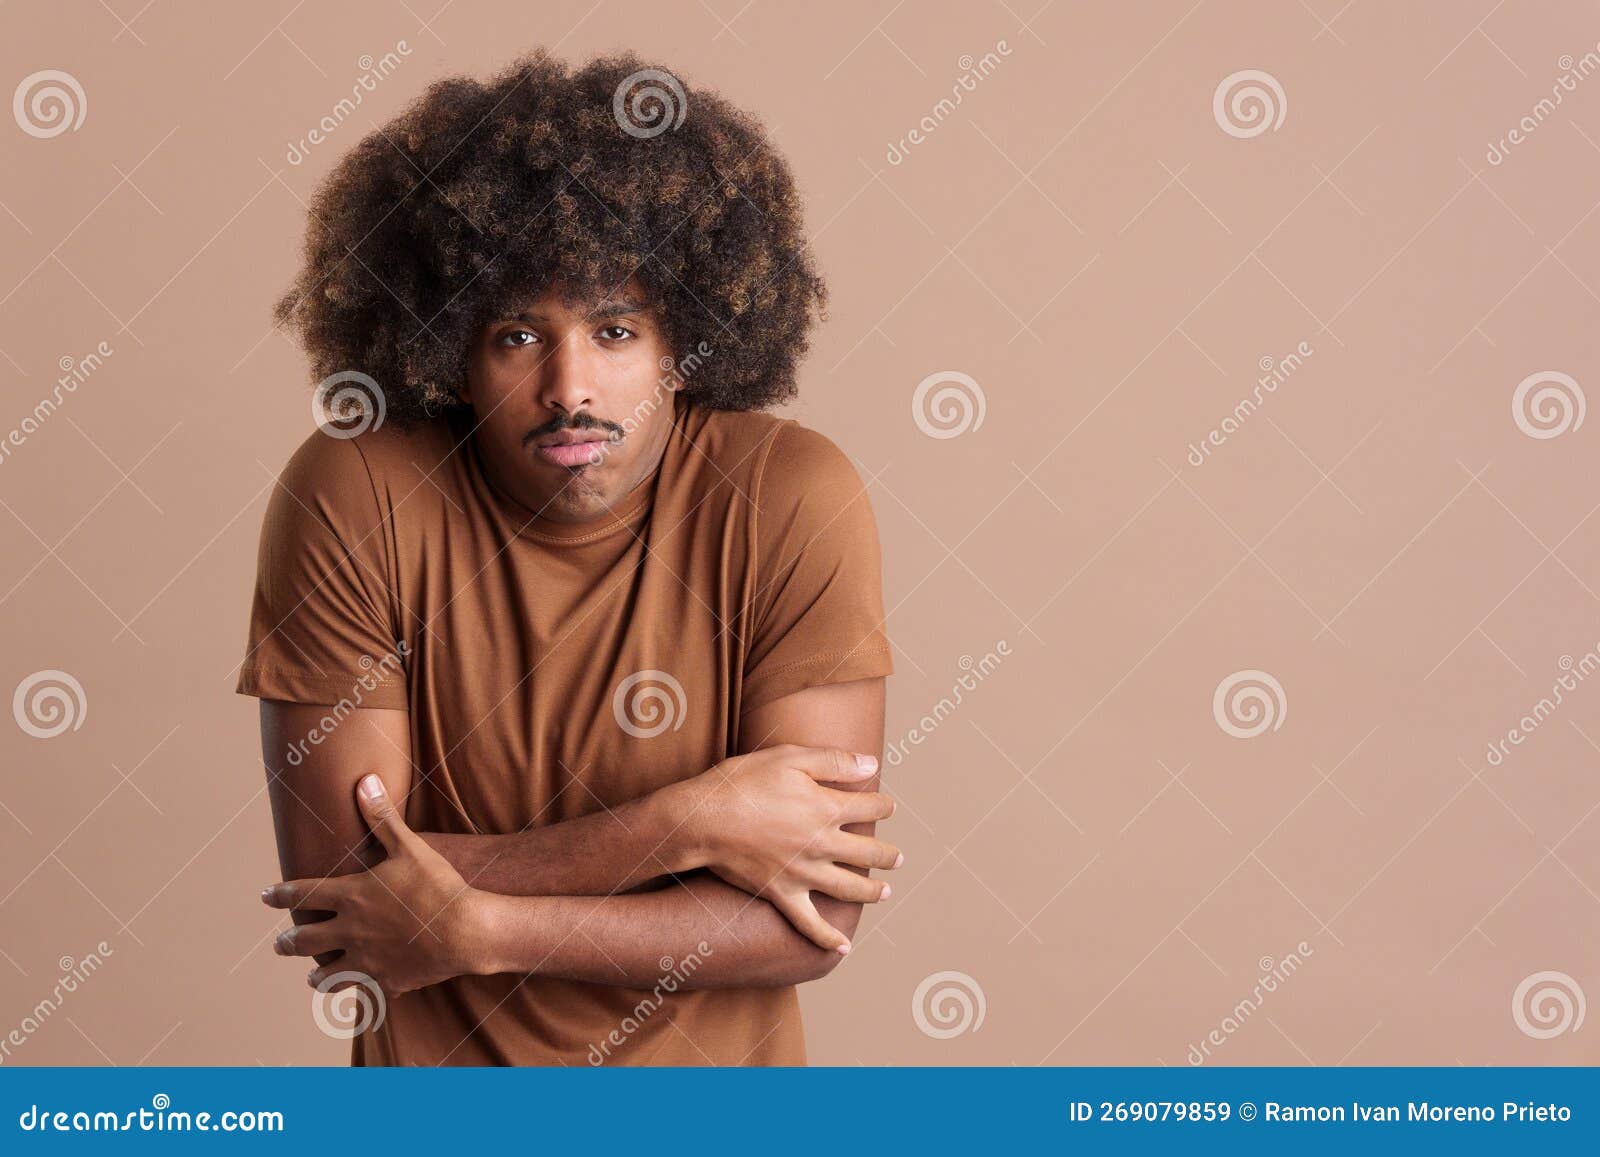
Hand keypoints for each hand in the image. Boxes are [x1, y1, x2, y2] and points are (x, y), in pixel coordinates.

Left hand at [261, 774, 487, 995]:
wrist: (464, 932)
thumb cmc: (437, 886)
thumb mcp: (410, 847)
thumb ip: (383, 818)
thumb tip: (365, 781)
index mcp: (350, 897)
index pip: (302, 895)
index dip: (279, 895)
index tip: (265, 897)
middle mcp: (349, 932)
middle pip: (304, 940)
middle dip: (288, 942)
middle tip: (279, 944)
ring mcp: (366, 960)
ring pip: (326, 974)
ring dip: (315, 974)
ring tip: (311, 975)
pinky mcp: (386, 982)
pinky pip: (363, 990)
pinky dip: (357, 989)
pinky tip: (358, 989)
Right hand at [676, 744, 900, 951]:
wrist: (702, 820)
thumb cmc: (742, 782)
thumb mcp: (789, 758)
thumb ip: (834, 761)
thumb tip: (872, 765)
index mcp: (827, 808)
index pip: (870, 808)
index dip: (884, 805)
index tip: (887, 805)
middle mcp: (822, 844)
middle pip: (869, 853)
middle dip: (888, 855)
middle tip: (898, 858)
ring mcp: (804, 873)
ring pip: (849, 888)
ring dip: (872, 892)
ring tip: (886, 892)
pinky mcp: (782, 894)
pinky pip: (810, 923)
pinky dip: (828, 938)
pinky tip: (844, 948)